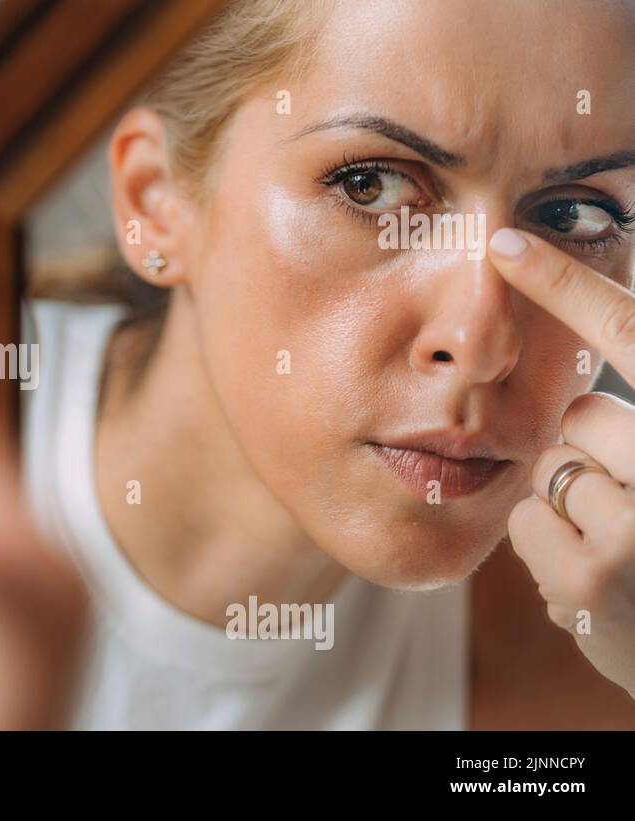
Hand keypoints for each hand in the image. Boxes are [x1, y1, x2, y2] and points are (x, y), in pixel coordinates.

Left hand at [490, 227, 634, 698]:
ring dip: (573, 506)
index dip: (567, 284)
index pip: (631, 338)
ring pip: (551, 469)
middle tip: (634, 507)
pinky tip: (590, 586)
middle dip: (595, 453)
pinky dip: (549, 551)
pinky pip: (528, 523)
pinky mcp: (593, 582)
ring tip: (622, 552)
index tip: (505, 240)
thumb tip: (582, 383)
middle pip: (584, 416)